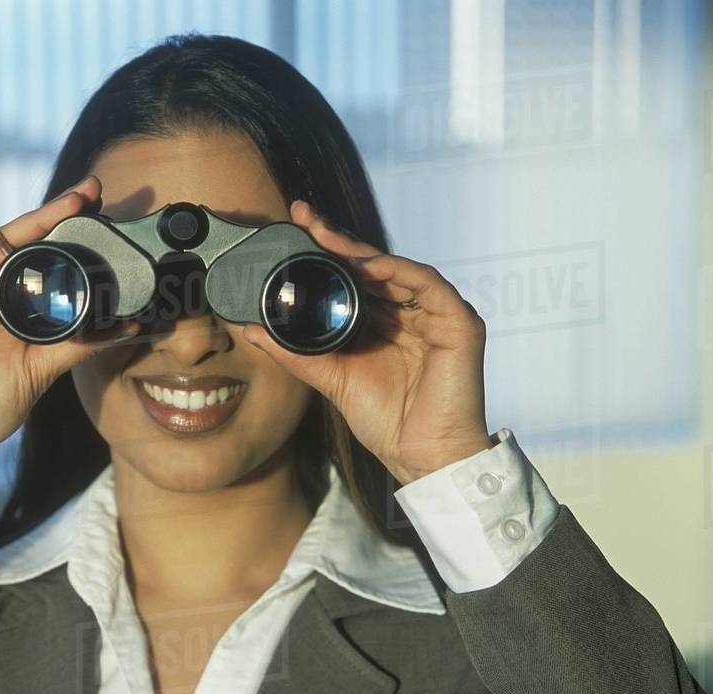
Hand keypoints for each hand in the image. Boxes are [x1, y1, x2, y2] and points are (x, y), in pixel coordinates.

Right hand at [0, 175, 136, 498]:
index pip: (42, 259)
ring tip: (53, 230)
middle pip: (21, 239)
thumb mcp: (44, 368)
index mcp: (11, 309)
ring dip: (23, 226)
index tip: (101, 212)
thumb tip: (128, 326)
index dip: (68, 233)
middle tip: (92, 191)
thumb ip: (81, 343)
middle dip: (56, 211)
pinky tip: (4, 251)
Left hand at [241, 200, 492, 485]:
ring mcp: (437, 315)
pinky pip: (429, 285)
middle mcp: (412, 312)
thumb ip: (294, 352)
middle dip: (338, 239)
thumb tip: (252, 329)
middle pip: (374, 265)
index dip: (327, 250)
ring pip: (399, 268)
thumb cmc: (386, 421)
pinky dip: (399, 272)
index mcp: (385, 322)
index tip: (295, 225)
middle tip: (304, 216)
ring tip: (327, 238)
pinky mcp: (460, 324)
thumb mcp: (331, 377)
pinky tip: (371, 265)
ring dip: (363, 251)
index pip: (355, 276)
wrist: (421, 458)